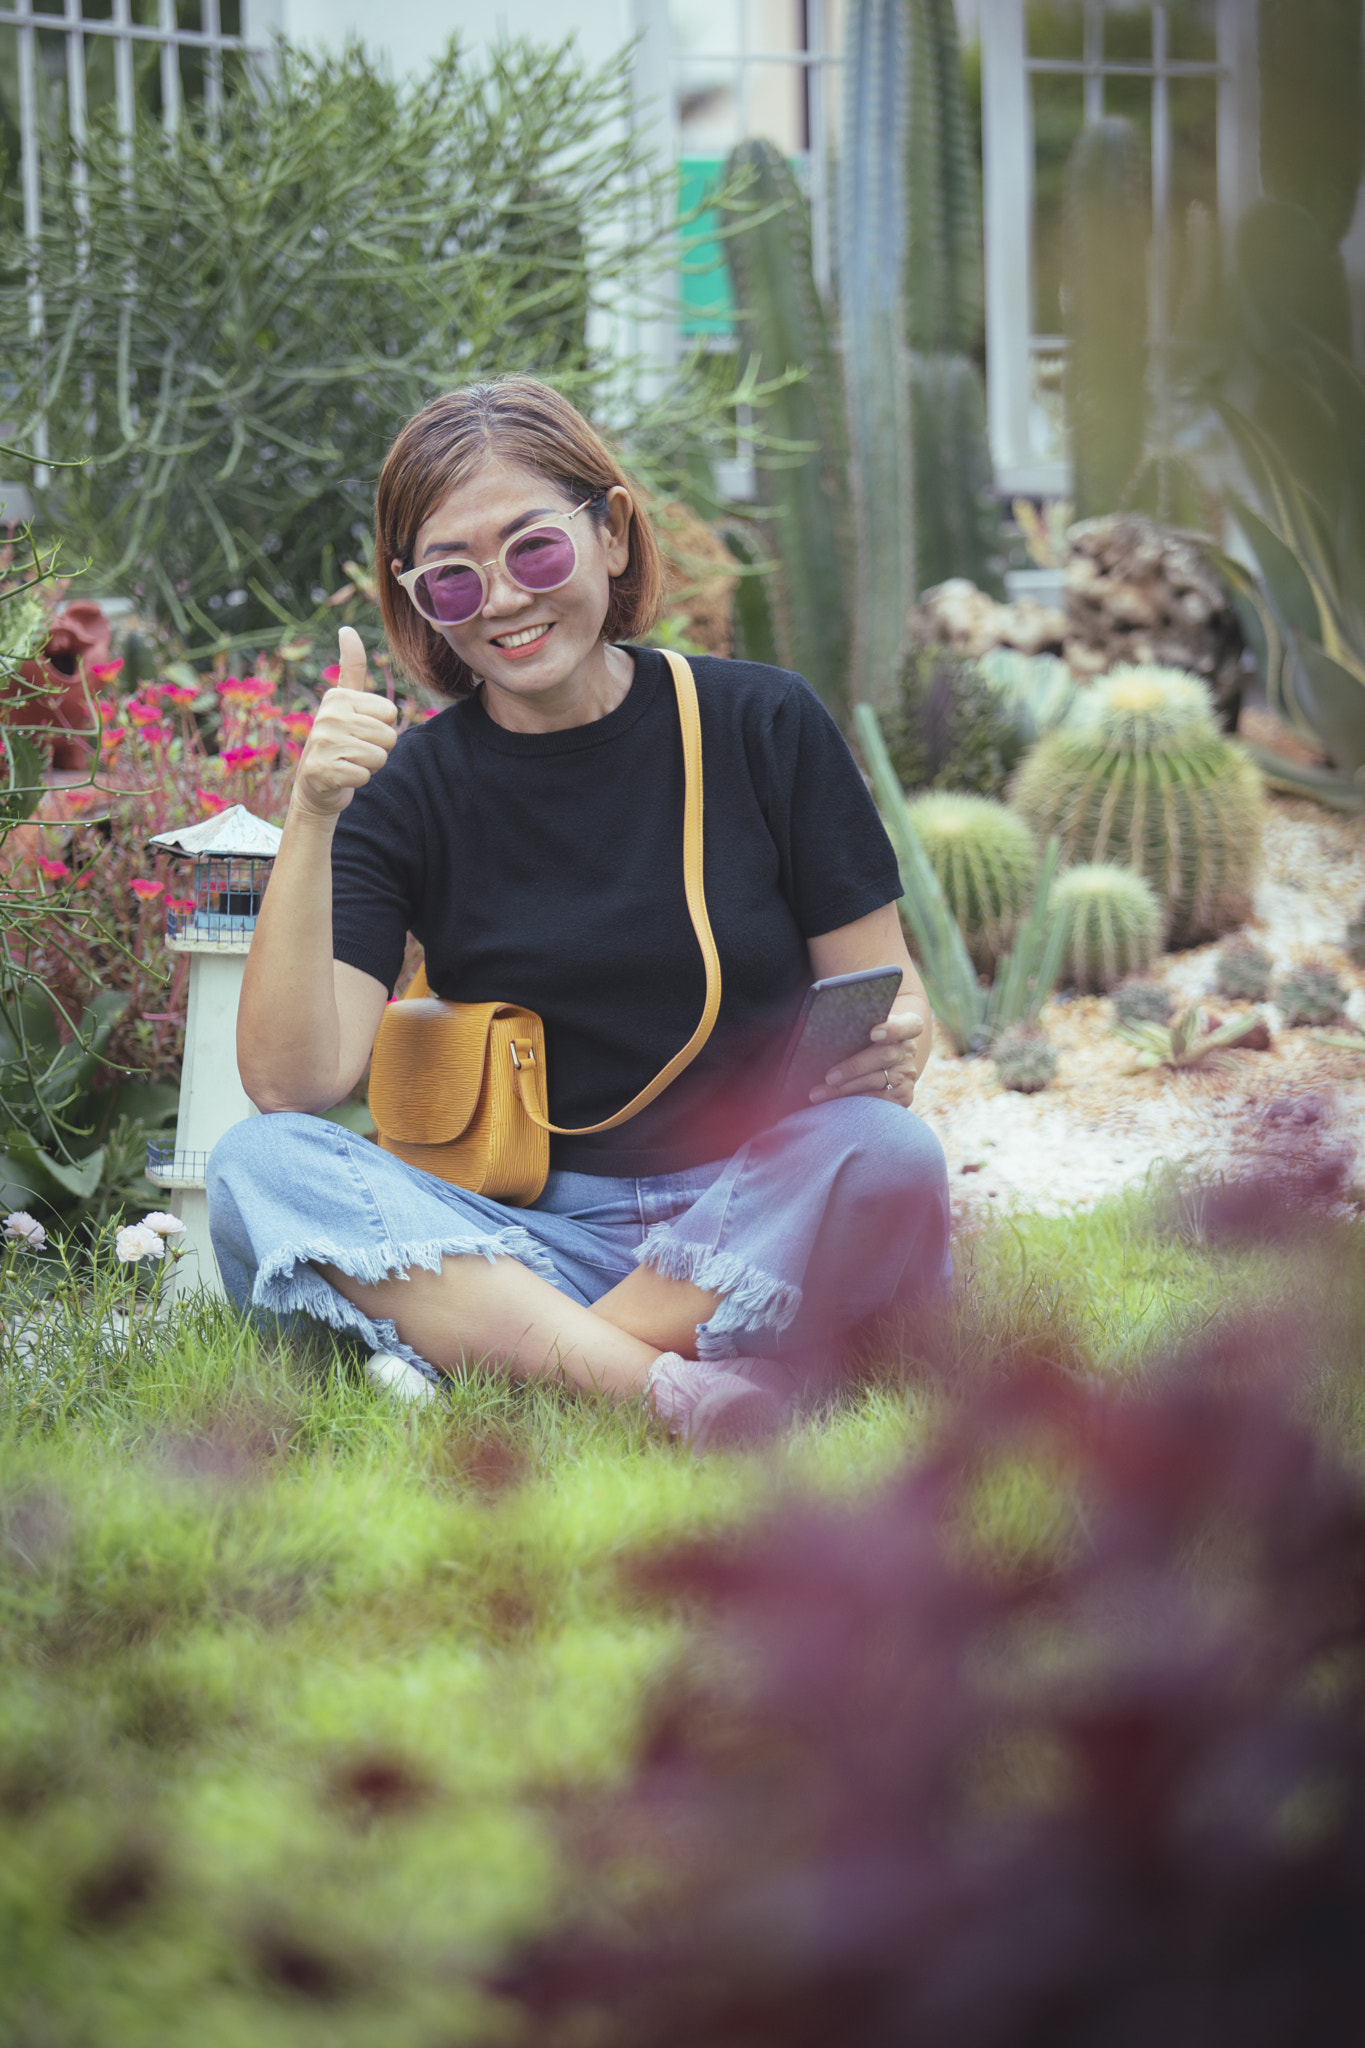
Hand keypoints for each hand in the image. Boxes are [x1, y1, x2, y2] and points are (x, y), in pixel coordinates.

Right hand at [291, 625, 398, 818]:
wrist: (314, 786)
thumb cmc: (338, 742)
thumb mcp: (345, 703)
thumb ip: (351, 668)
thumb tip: (347, 629)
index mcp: (338, 696)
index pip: (391, 713)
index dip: (382, 728)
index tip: (359, 731)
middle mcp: (328, 715)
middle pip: (388, 736)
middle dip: (378, 750)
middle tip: (355, 751)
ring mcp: (323, 742)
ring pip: (379, 757)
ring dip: (369, 766)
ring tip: (349, 762)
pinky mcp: (322, 770)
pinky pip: (365, 776)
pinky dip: (358, 781)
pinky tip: (341, 776)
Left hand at [809, 1003, 925, 1108]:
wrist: (884, 1062)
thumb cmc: (865, 1039)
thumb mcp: (867, 1026)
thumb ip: (857, 1024)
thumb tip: (826, 1027)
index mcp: (907, 1027)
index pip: (909, 1025)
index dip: (893, 1029)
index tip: (873, 1033)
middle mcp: (908, 1050)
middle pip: (885, 1056)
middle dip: (854, 1067)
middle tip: (829, 1077)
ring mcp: (907, 1075)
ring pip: (876, 1083)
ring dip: (845, 1090)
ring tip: (818, 1094)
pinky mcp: (903, 1097)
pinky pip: (876, 1102)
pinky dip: (853, 1104)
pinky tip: (834, 1105)